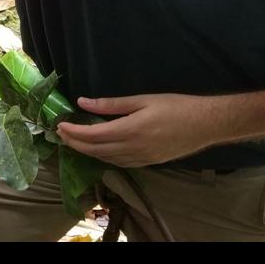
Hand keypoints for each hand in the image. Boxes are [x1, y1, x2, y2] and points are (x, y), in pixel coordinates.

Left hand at [55, 94, 226, 167]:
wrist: (204, 125)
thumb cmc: (176, 107)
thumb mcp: (143, 100)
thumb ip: (111, 104)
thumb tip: (83, 102)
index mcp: (130, 130)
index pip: (92, 135)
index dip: (73, 132)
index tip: (60, 125)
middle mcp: (132, 148)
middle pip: (95, 150)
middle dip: (74, 143)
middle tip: (61, 134)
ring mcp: (139, 159)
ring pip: (105, 159)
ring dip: (87, 152)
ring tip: (74, 142)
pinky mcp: (146, 163)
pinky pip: (118, 163)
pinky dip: (103, 157)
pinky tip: (99, 150)